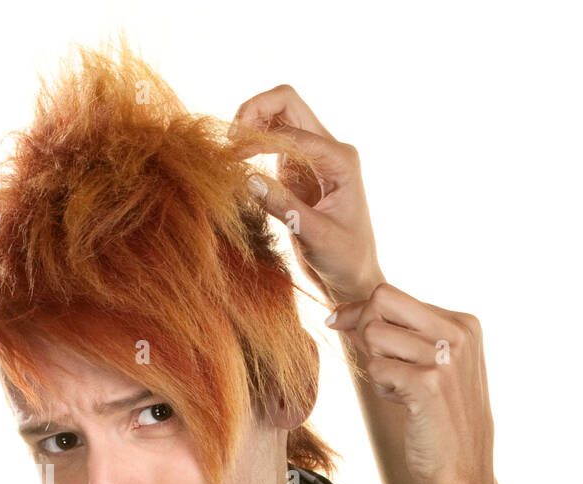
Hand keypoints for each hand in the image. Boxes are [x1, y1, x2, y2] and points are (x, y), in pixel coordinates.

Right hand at [231, 85, 384, 303]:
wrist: (352, 280)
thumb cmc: (345, 261)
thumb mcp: (315, 237)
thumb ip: (284, 207)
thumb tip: (247, 178)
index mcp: (341, 160)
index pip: (293, 131)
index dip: (260, 140)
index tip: (235, 160)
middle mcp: (329, 150)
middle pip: (286, 103)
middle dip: (254, 111)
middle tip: (229, 141)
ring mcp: (311, 157)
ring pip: (276, 116)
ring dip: (250, 123)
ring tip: (230, 150)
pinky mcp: (296, 171)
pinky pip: (270, 141)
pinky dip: (250, 143)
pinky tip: (236, 162)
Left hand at [326, 283, 494, 483]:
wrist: (461, 471)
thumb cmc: (442, 420)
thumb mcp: (433, 365)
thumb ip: (399, 335)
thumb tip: (342, 314)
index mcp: (464, 323)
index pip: (393, 294)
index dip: (362, 312)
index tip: (341, 325)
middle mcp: (459, 333)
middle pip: (380, 300)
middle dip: (363, 328)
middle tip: (377, 363)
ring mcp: (445, 357)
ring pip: (374, 334)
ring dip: (377, 365)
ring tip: (401, 389)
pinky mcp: (427, 383)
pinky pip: (376, 368)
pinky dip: (383, 388)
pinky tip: (405, 405)